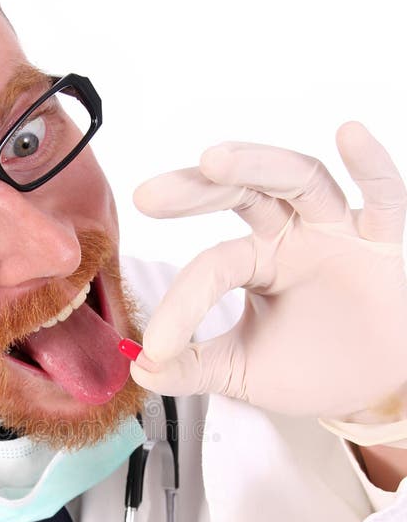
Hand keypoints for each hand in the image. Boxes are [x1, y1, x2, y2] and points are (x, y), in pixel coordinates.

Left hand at [130, 122, 406, 420]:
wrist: (371, 387)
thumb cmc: (309, 367)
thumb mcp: (240, 371)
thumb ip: (192, 368)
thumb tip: (139, 365)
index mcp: (254, 260)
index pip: (211, 266)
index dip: (182, 303)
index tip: (156, 346)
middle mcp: (290, 234)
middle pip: (242, 194)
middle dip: (195, 191)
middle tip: (149, 196)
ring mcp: (336, 230)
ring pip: (299, 179)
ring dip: (257, 164)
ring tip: (212, 160)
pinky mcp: (384, 239)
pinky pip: (383, 196)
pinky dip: (371, 164)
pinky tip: (349, 134)